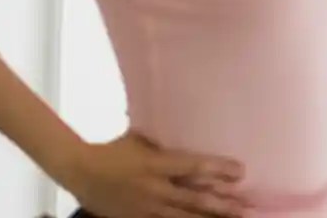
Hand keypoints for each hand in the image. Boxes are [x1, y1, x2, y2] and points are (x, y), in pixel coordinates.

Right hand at [62, 130, 249, 217]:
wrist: (80, 172)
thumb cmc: (113, 150)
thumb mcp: (139, 138)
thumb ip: (161, 137)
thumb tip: (182, 117)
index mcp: (156, 164)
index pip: (193, 167)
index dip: (219, 170)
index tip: (241, 171)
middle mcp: (155, 188)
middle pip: (194, 198)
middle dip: (222, 203)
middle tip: (246, 205)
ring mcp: (148, 208)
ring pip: (184, 217)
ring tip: (234, 217)